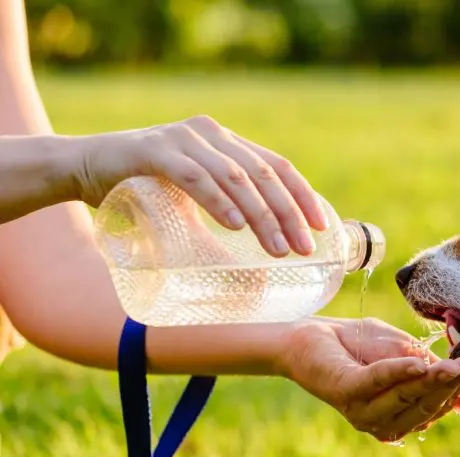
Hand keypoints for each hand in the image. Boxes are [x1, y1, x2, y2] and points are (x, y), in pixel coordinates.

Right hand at [71, 115, 327, 256]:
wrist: (81, 169)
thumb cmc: (143, 191)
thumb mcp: (195, 203)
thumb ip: (227, 214)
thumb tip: (265, 262)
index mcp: (227, 143)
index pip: (277, 166)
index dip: (303, 196)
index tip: (321, 228)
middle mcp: (211, 135)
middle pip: (264, 173)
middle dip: (289, 214)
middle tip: (303, 249)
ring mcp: (183, 139)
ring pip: (236, 177)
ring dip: (261, 215)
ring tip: (277, 248)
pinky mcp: (154, 151)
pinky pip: (195, 177)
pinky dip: (218, 202)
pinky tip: (236, 226)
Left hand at [280, 317, 459, 441]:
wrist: (311, 333)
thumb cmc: (359, 344)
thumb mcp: (407, 356)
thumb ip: (436, 376)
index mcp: (398, 416)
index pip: (437, 405)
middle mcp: (380, 421)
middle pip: (425, 405)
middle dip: (452, 384)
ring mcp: (361, 409)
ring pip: (405, 397)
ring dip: (431, 381)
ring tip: (454, 365)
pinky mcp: (344, 390)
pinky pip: (376, 382)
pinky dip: (398, 372)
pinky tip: (418, 363)